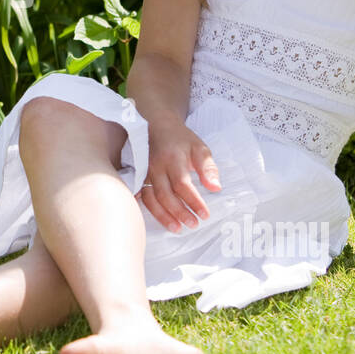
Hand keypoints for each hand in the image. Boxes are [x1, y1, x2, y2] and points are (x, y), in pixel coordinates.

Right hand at [138, 117, 221, 232]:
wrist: (156, 125)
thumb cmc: (180, 138)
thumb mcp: (199, 147)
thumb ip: (208, 168)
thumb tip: (215, 188)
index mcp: (172, 158)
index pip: (182, 184)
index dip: (193, 201)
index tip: (205, 214)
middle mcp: (156, 167)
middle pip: (166, 195)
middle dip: (180, 213)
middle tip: (193, 224)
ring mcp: (144, 172)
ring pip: (151, 199)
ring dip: (164, 216)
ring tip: (177, 228)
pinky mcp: (139, 176)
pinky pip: (141, 196)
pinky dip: (149, 210)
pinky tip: (159, 220)